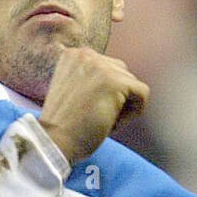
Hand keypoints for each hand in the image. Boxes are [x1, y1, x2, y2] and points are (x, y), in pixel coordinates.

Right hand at [38, 46, 149, 166]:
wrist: (54, 142)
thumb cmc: (62, 125)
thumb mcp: (70, 88)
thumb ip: (89, 77)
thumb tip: (118, 79)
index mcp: (74, 54)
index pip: (107, 67)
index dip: (103, 92)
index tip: (86, 108)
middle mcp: (87, 54)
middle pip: (122, 73)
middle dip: (115, 97)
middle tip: (94, 116)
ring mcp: (102, 67)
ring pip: (132, 84)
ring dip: (122, 106)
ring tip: (100, 119)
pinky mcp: (116, 82)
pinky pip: (142, 94)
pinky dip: (132, 114)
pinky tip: (112, 123)